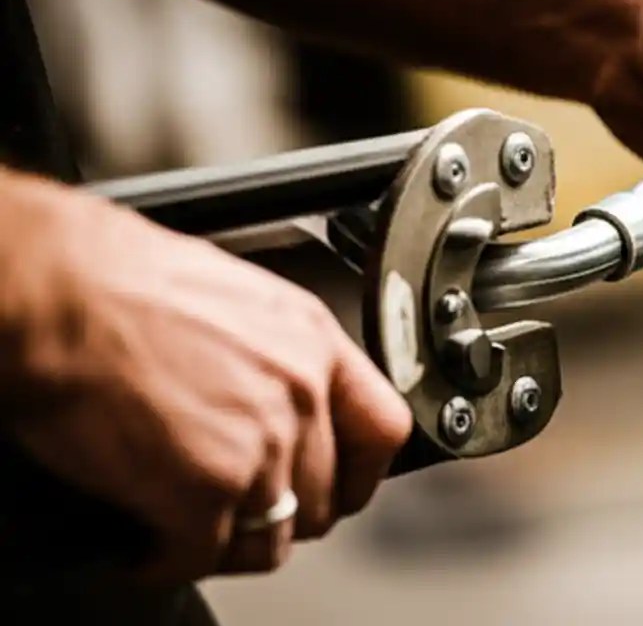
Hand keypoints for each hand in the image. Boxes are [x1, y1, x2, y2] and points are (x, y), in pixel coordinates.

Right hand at [0, 174, 410, 581]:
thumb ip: (272, 354)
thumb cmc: (121, 282)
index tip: (335, 487)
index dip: (357, 472)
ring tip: (191, 534)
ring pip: (271, 539)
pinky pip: (202, 556)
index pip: (382, 429)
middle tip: (238, 512)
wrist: (59, 293)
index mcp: (312, 342)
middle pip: (321, 497)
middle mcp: (299, 394)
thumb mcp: (235, 298)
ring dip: (229, 544)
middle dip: (278, 514)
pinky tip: (146, 546)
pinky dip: (169, 561)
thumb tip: (268, 394)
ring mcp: (259, 446)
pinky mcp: (205, 490)